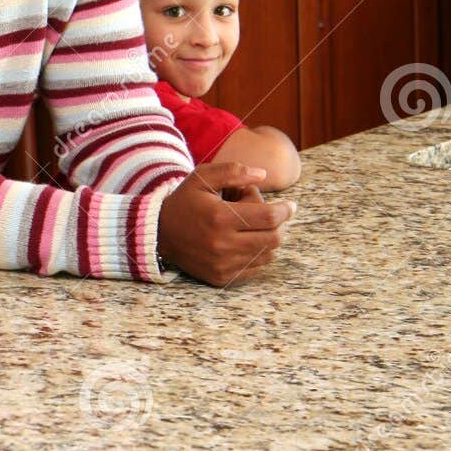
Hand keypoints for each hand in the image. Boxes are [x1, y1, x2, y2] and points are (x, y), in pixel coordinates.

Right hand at [157, 161, 294, 286]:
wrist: (159, 234)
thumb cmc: (184, 202)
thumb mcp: (202, 178)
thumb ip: (232, 172)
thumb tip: (262, 175)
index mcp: (220, 217)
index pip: (269, 217)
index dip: (285, 210)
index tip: (290, 206)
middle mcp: (223, 244)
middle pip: (273, 239)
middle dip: (276, 225)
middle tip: (266, 215)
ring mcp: (222, 264)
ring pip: (266, 255)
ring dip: (267, 239)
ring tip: (249, 227)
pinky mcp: (221, 278)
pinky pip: (254, 269)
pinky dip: (256, 255)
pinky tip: (243, 242)